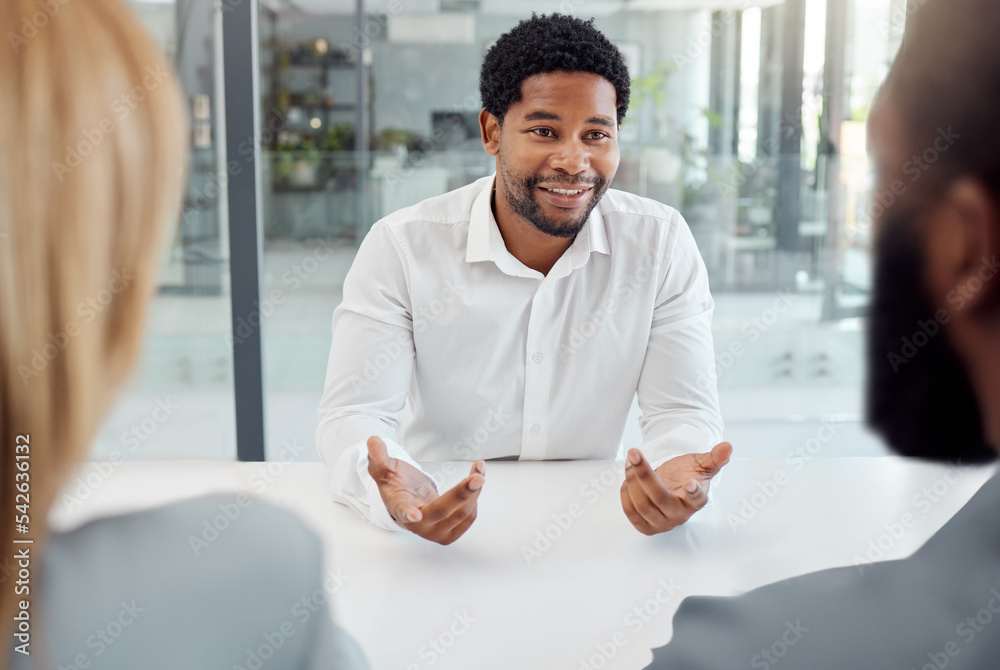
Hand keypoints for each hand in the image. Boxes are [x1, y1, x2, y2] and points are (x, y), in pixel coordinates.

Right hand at [366, 436, 484, 544]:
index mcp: (399, 508)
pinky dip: (476, 497)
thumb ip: (379, 457)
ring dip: (474, 491)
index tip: (415, 515)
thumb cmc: (396, 485)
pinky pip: (469, 516)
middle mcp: (419, 525)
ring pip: (462, 514)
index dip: (408, 513)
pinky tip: (476, 479)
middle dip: (462, 494)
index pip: (403, 511)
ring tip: (479, 469)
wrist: (409, 501)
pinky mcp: (452, 531)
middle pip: (443, 511)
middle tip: (477, 478)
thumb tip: (373, 441)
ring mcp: (436, 531)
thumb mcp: (385, 468)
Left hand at [620, 441, 731, 534]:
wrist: (670, 487)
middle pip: (661, 499)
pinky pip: (631, 512)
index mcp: (696, 501)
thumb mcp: (699, 464)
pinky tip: (628, 477)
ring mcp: (662, 523)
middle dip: (645, 475)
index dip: (695, 493)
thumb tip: (727, 446)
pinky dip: (626, 492)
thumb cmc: (685, 475)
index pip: (698, 500)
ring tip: (631, 460)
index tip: (691, 482)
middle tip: (635, 453)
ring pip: (642, 505)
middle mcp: (680, 515)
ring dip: (632, 479)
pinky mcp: (646, 526)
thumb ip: (714, 457)